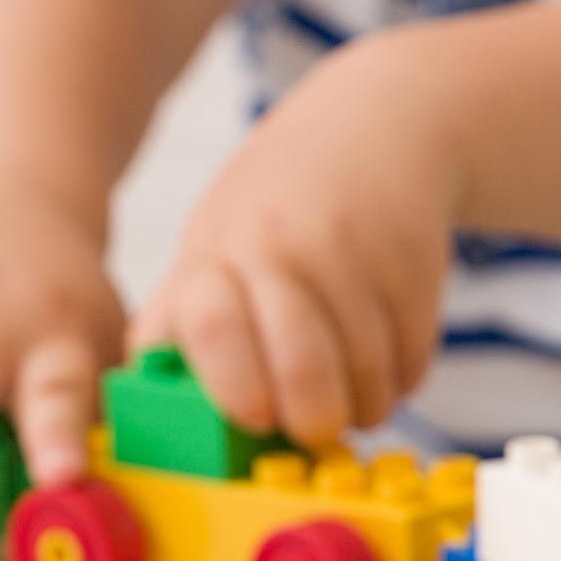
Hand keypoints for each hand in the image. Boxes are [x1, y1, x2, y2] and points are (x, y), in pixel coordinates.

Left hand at [132, 38, 458, 446]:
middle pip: (301, 366)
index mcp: (217, 252)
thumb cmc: (275, 211)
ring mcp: (355, 254)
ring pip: (367, 376)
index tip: (254, 418)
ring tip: (349, 394)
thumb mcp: (213, 246)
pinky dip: (399, 381)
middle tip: (312, 428)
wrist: (373, 131)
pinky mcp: (415, 265)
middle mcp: (282, 246)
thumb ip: (181, 322)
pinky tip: (382, 358)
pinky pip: (411, 362)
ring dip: (362, 407)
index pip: (211, 326)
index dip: (234, 386)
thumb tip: (145, 404)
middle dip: (311, 421)